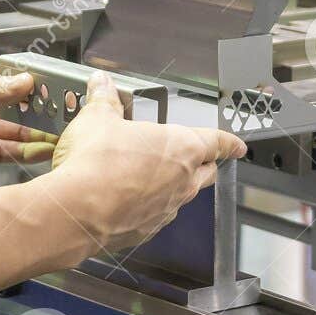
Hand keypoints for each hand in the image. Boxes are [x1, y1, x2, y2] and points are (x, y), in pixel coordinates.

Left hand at [0, 44, 56, 164]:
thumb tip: (27, 84)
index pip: (16, 76)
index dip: (40, 83)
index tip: (66, 89)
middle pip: (21, 106)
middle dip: (47, 112)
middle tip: (76, 118)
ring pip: (14, 132)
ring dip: (39, 135)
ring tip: (67, 138)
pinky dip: (19, 154)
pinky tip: (41, 152)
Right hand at [46, 70, 245, 255]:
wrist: (76, 212)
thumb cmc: (95, 163)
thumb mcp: (97, 119)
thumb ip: (103, 99)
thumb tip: (100, 83)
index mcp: (181, 148)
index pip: (217, 142)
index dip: (230, 143)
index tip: (239, 146)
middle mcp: (181, 181)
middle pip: (206, 173)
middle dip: (206, 165)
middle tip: (200, 159)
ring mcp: (166, 210)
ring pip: (181, 197)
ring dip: (173, 187)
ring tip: (149, 178)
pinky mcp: (146, 231)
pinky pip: (155, 217)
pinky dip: (147, 208)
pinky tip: (127, 201)